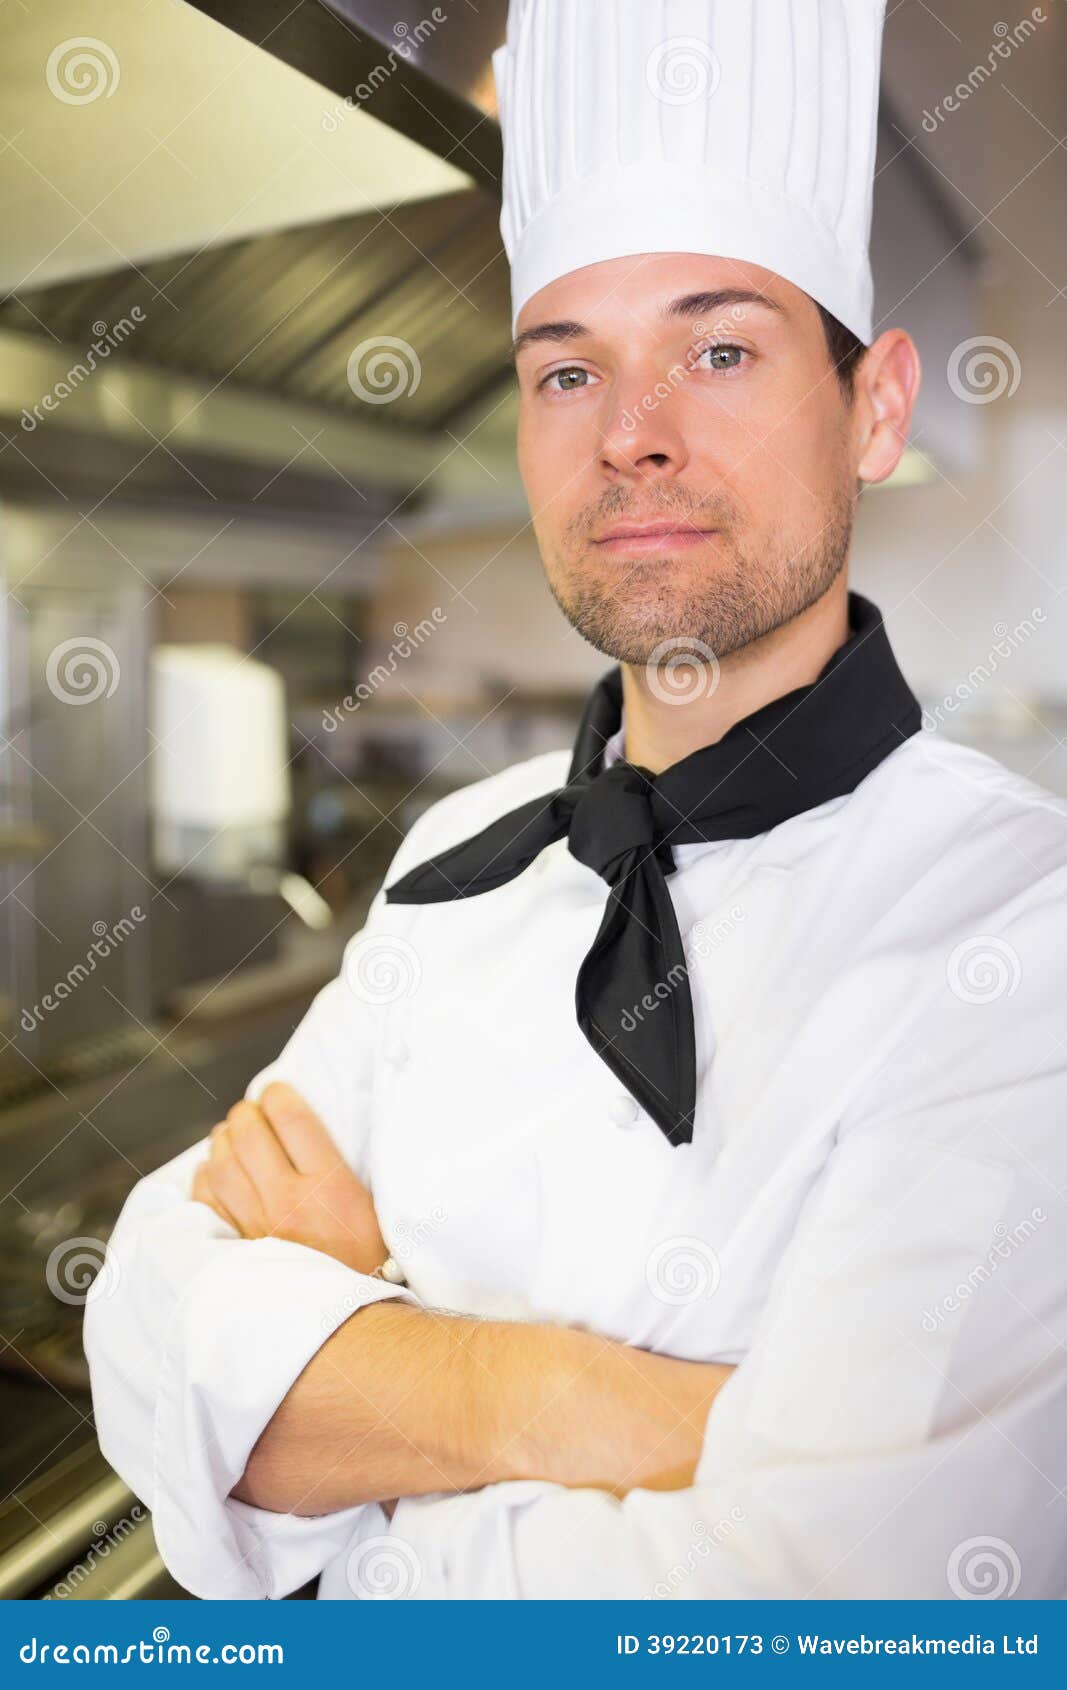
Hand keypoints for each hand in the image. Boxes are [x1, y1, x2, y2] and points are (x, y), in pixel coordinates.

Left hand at [192, 1081, 388, 1275]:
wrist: (351, 1328)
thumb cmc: (370, 1266)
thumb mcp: (370, 1208)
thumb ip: (339, 1168)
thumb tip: (306, 1129)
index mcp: (330, 1188)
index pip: (293, 1119)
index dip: (279, 1095)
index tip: (277, 1091)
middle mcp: (289, 1204)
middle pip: (250, 1134)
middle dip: (247, 1113)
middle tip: (251, 1111)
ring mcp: (257, 1229)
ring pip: (221, 1164)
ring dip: (222, 1141)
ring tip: (231, 1137)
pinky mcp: (236, 1252)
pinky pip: (205, 1202)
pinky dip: (205, 1179)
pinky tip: (214, 1172)